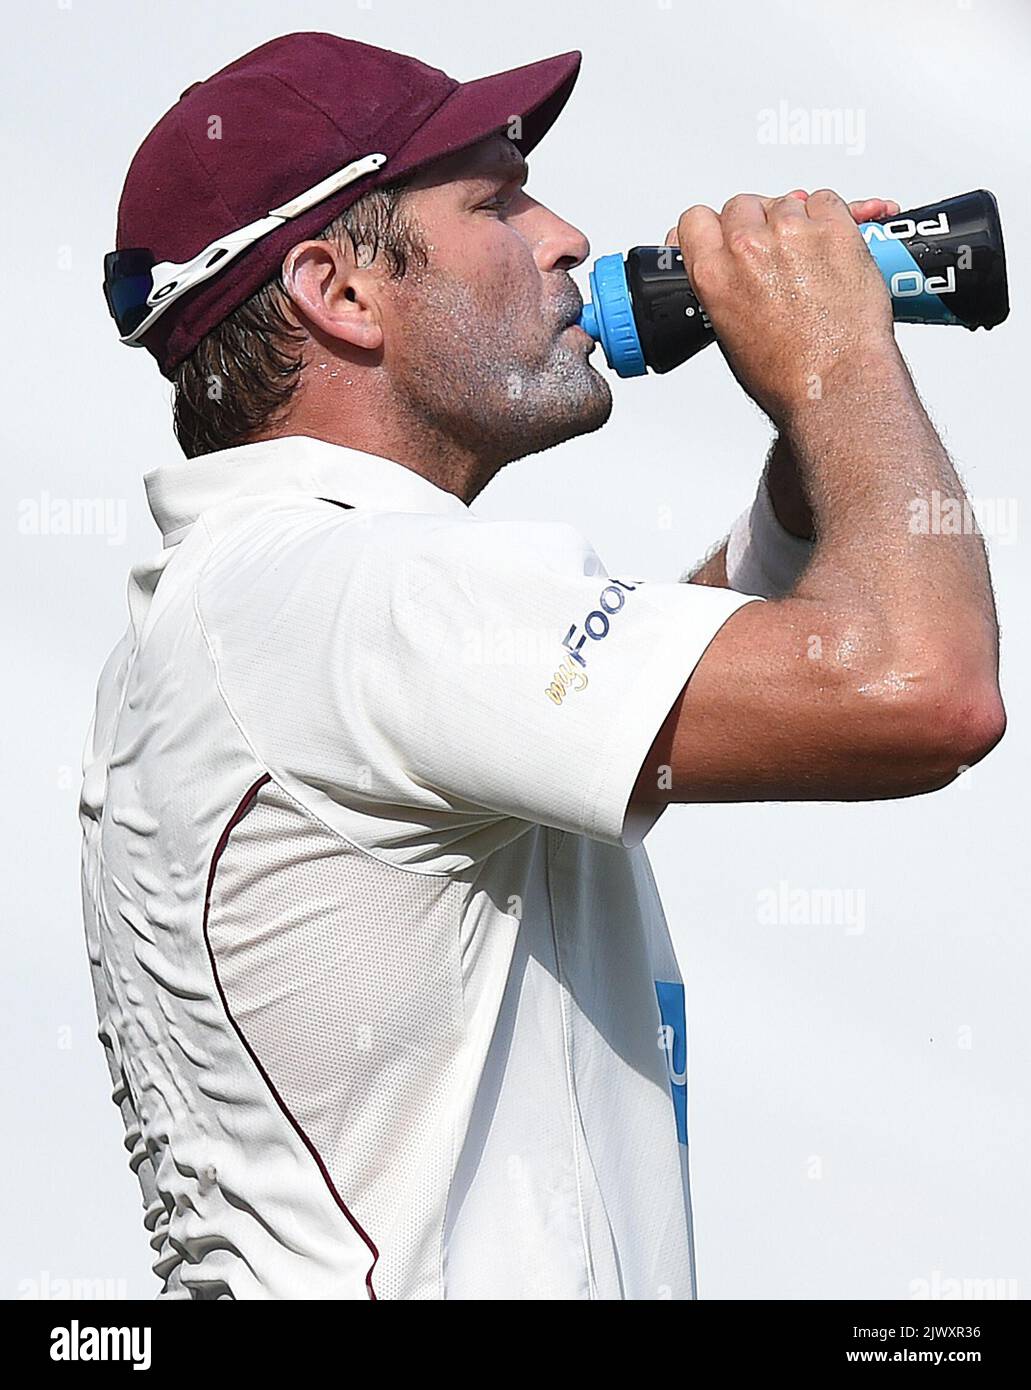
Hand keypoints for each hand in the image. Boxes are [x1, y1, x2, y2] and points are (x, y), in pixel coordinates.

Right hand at [665, 188, 898, 426]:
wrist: (836, 384)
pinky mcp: (834, 228)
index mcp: (713, 274)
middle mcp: (748, 247)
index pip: (696, 220)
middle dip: (756, 225)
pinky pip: (826, 200)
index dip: (711, 228)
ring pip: (785, 202)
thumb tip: (730, 272)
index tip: (723, 236)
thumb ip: (722, 289)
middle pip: (742, 205)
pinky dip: (830, 218)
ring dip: (794, 223)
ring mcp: (792, 234)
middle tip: (773, 257)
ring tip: (807, 262)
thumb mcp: (728, 334)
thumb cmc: (788, 374)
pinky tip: (830, 249)